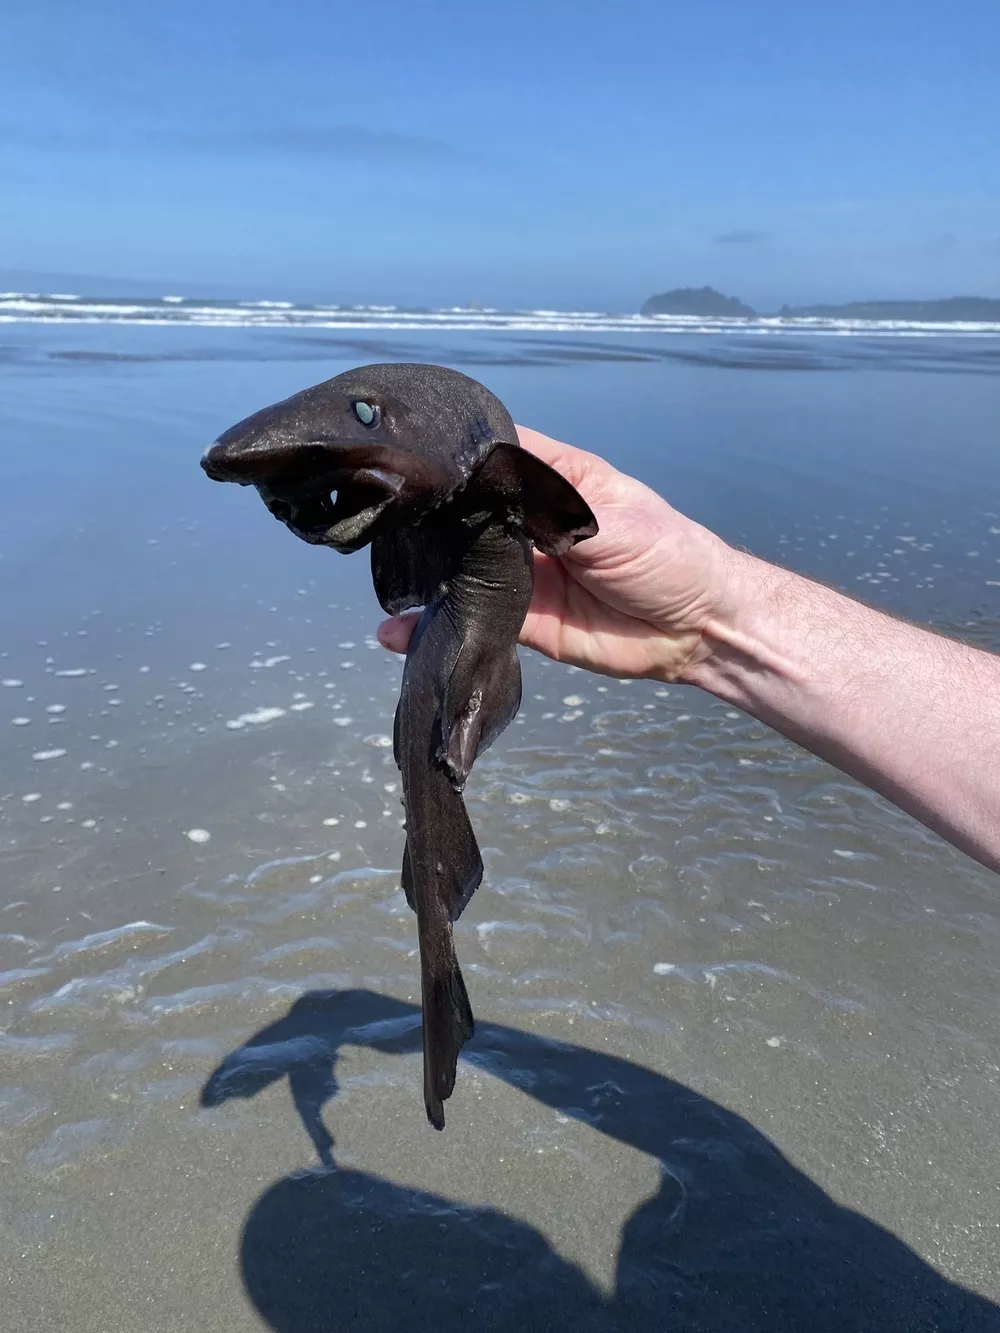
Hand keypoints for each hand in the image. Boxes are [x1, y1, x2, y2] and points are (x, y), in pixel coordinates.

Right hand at [376, 426, 736, 680]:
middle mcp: (531, 524)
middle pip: (469, 515)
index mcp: (553, 482)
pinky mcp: (522, 622)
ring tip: (385, 574)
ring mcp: (523, 574)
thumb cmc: (669, 555)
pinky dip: (435, 628)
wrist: (699, 630)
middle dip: (431, 519)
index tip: (410, 458)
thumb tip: (489, 489)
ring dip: (427, 574)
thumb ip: (549, 507)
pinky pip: (473, 621)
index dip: (456, 455)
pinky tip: (399, 631)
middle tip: (383, 522)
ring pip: (462, 570)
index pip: (494, 456)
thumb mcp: (610, 517)